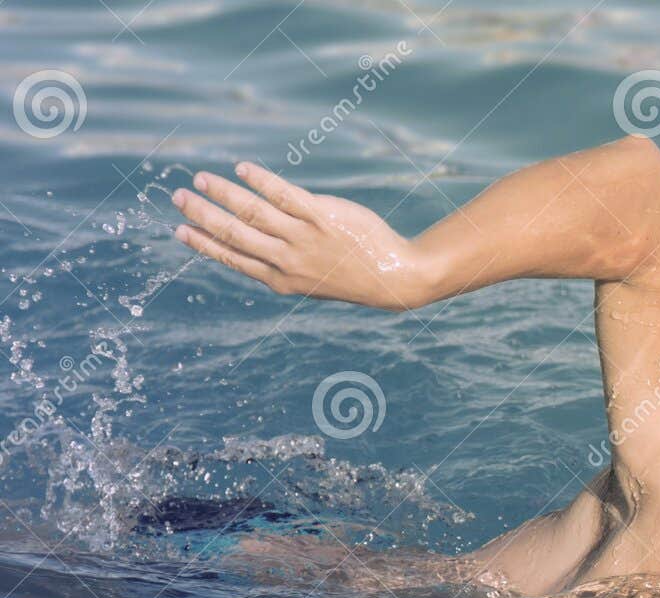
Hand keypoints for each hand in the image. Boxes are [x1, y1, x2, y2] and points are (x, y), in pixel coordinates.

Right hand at [173, 163, 433, 310]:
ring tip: (202, 179)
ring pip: (253, 213)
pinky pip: (284, 196)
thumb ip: (283, 264)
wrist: (394, 278)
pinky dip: (260, 181)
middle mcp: (287, 261)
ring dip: (223, 194)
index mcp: (281, 280)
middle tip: (178, 197)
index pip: (233, 258)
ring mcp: (303, 239)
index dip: (204, 244)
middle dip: (203, 215)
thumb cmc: (352, 276)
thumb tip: (255, 239)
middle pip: (234, 234)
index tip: (180, 230)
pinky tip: (242, 169)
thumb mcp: (312, 279)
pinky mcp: (322, 218)